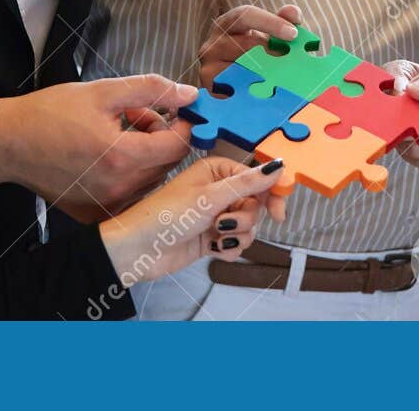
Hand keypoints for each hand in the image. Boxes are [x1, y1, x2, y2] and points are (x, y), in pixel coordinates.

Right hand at [0, 75, 196, 222]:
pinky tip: (107, 154)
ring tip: (119, 131)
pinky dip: (129, 172)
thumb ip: (152, 89)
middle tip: (137, 114)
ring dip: (146, 153)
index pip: (178, 145)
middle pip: (166, 163)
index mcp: (122, 156)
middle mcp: (118, 188)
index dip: (183, 124)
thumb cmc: (50, 113)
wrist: (10, 142)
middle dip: (161, 135)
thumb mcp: (103, 91)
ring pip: (150, 179)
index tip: (176, 110)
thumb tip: (190, 94)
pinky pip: (130, 193)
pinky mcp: (94, 213)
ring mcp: (106, 205)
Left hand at [99, 156, 286, 283]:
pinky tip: (212, 249)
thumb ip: (248, 184)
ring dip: (236, 235)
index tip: (279, 212)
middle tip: (225, 224)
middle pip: (255, 205)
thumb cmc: (166, 216)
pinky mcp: (212, 237)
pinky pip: (236, 243)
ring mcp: (215, 215)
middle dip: (245, 219)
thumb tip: (277, 167)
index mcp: (218, 171)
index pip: (257, 178)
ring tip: (215, 236)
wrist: (139, 250)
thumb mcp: (210, 197)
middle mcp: (218, 190)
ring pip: (248, 226)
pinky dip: (228, 248)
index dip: (272, 194)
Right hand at [198, 3, 300, 84]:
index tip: (293, 34)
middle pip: (246, 44)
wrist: (237, 86)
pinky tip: (268, 93)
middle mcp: (214, 43)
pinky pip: (234, 90)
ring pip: (241, 68)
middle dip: (273, 53)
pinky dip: (253, 91)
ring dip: (266, 74)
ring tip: (284, 79)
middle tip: (295, 62)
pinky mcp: (210, 89)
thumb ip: (283, 21)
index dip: (270, 22)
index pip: (246, 15)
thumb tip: (292, 13)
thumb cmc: (257, 55)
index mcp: (229, 23)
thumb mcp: (270, 36)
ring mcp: (208, 67)